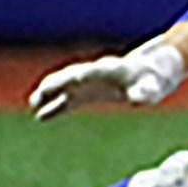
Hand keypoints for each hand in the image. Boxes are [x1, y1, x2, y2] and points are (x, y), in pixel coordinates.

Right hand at [29, 42, 186, 120]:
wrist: (151, 71)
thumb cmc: (153, 78)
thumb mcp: (154, 86)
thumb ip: (146, 91)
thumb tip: (139, 100)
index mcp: (112, 70)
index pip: (94, 71)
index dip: (84, 75)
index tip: (72, 79)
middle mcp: (96, 73)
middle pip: (72, 75)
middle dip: (58, 82)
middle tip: (42, 92)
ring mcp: (89, 83)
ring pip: (64, 86)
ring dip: (49, 93)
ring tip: (33, 103)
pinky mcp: (87, 93)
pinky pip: (67, 100)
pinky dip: (55, 106)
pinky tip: (40, 116)